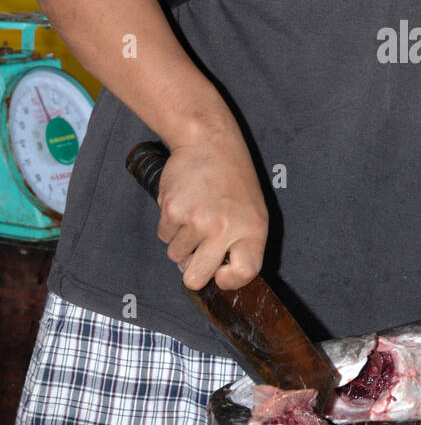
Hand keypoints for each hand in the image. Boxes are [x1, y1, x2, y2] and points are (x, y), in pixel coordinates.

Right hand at [155, 129, 268, 291]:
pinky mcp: (172, 211)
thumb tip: (220, 276)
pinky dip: (170, 226)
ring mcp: (196, 221)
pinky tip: (183, 205)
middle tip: (197, 254)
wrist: (208, 143)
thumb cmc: (233, 179)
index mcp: (252, 230)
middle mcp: (224, 229)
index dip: (229, 280)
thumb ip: (243, 244)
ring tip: (194, 216)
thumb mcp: (253, 212)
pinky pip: (164, 236)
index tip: (221, 275)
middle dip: (192, 272)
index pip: (244, 273)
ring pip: (176, 256)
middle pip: (196, 278)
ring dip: (181, 242)